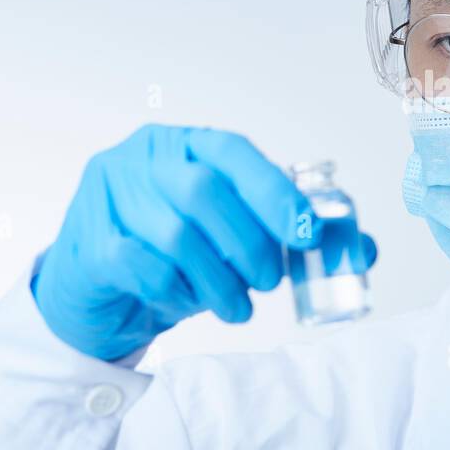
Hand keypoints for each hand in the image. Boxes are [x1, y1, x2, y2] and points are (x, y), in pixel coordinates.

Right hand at [31, 125, 375, 360]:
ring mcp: (107, 197)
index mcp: (182, 144)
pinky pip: (143, 270)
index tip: (307, 233)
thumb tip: (361, 249)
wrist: (98, 292)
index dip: (274, 192)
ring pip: (175, 236)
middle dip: (249, 243)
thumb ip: (289, 237)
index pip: (232, 151)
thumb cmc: (172, 254)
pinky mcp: (88, 244)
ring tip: (237, 305)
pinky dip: (178, 293)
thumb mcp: (231, 238)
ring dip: (218, 280)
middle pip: (203, 192)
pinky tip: (188, 304)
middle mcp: (141, 160)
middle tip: (269, 281)